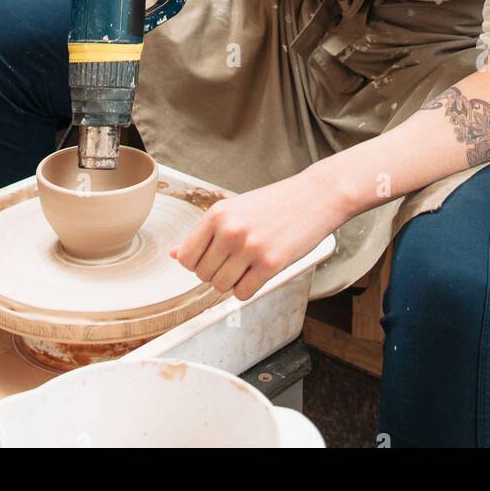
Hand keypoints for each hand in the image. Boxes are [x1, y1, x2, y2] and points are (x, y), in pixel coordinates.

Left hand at [170, 170, 339, 301]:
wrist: (314, 196)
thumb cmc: (275, 203)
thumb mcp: (234, 209)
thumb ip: (205, 233)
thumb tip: (175, 254)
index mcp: (217, 214)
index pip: (186, 257)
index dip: (197, 264)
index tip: (211, 259)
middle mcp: (230, 230)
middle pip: (203, 275)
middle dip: (216, 273)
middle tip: (235, 261)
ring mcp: (250, 248)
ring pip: (221, 287)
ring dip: (232, 282)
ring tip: (248, 265)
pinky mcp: (271, 263)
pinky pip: (243, 294)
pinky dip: (248, 289)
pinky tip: (259, 272)